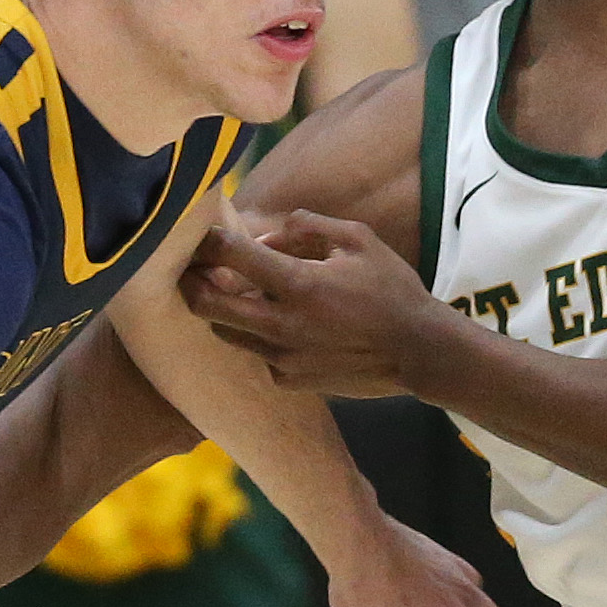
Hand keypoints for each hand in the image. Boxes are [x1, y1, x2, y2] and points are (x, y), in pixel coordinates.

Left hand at [181, 212, 460, 396]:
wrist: (418, 352)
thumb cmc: (391, 289)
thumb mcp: (358, 240)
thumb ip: (308, 227)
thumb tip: (266, 237)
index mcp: (300, 284)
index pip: (232, 256)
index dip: (208, 241)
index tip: (202, 234)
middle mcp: (282, 324)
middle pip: (207, 304)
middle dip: (191, 282)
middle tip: (189, 269)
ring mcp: (282, 357)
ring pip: (225, 331)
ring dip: (222, 310)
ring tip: (234, 293)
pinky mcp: (288, 379)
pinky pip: (256, 352)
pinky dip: (258, 335)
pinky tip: (281, 325)